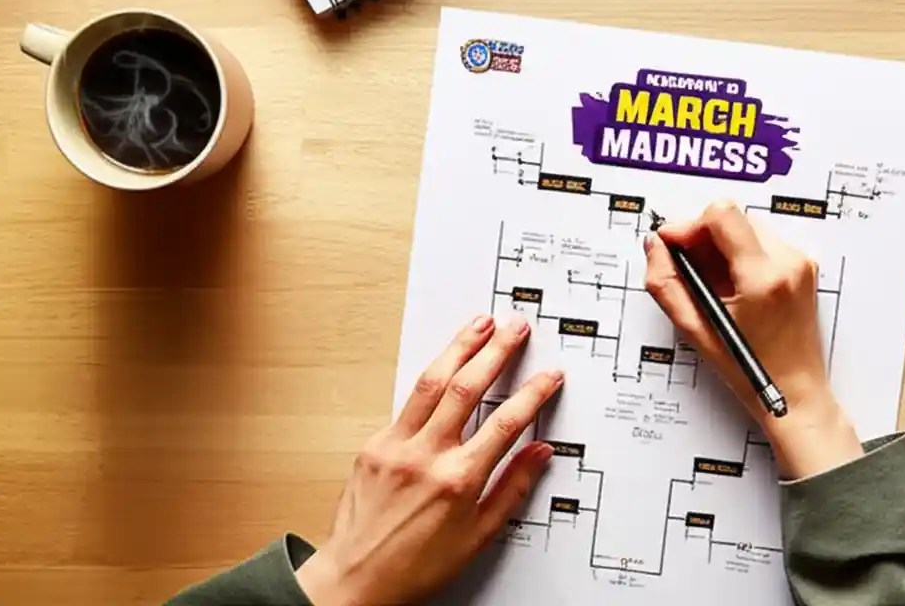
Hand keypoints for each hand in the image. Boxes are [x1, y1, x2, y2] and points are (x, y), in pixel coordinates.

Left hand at [294, 314, 563, 605]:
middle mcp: (425, 456)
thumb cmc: (416, 566)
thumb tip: (539, 453)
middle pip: (468, 388)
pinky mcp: (373, 446)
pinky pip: (406, 404)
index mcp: (458, 480)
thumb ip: (512, 488)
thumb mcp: (479, 535)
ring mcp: (395, 446)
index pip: (506, 423)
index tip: (549, 376)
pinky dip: (429, 380)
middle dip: (496, 351)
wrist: (355, 580)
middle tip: (515, 327)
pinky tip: (443, 365)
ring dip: (458, 348)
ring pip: (431, 383)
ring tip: (479, 324)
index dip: (533, 394)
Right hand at [643, 201, 863, 479]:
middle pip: (733, 217)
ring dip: (722, 246)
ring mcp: (800, 262)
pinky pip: (762, 242)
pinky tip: (734, 286)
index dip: (688, 226)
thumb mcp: (696, 330)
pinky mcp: (804, 266)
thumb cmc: (752, 370)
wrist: (795, 392)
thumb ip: (666, 283)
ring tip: (714, 283)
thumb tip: (656, 247)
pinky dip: (741, 255)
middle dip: (704, 237)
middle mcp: (788, 262)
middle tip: (690, 270)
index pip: (722, 215)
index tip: (673, 245)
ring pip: (747, 226)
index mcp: (763, 278)